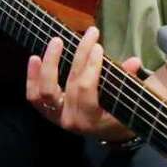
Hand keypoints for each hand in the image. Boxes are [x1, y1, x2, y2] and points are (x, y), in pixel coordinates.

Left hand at [25, 27, 141, 137]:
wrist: (106, 131)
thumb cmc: (120, 113)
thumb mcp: (129, 100)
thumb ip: (129, 81)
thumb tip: (134, 62)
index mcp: (92, 120)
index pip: (86, 89)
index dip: (91, 66)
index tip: (98, 47)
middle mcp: (71, 121)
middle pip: (71, 83)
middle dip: (81, 55)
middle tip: (89, 35)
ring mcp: (56, 117)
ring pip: (46, 90)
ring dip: (50, 63)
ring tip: (57, 41)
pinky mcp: (46, 111)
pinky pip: (33, 96)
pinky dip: (32, 77)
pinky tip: (34, 57)